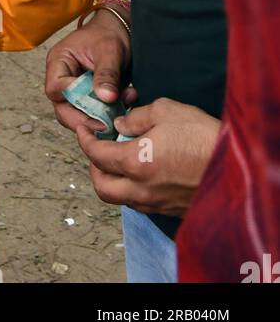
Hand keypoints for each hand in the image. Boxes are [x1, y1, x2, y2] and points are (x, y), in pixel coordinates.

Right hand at [45, 9, 133, 133]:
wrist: (122, 30)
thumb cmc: (110, 33)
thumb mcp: (109, 51)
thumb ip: (106, 74)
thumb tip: (106, 97)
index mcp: (59, 62)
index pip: (56, 89)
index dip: (73, 99)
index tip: (98, 104)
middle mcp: (62, 78)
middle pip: (63, 108)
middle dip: (85, 119)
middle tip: (107, 123)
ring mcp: (75, 89)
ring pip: (77, 116)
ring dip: (99, 119)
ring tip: (121, 109)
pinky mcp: (89, 97)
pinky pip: (93, 114)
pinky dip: (108, 115)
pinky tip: (126, 104)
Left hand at [76, 98, 221, 216]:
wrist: (237, 167)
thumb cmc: (203, 137)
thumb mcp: (167, 111)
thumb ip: (138, 117)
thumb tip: (121, 124)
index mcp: (135, 162)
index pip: (97, 156)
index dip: (86, 140)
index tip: (84, 130)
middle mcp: (141, 189)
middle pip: (101, 187)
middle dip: (93, 167)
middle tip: (97, 148)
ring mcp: (156, 203)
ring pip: (120, 199)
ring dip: (111, 180)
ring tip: (118, 159)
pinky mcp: (170, 209)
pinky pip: (140, 204)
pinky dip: (131, 189)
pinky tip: (141, 172)